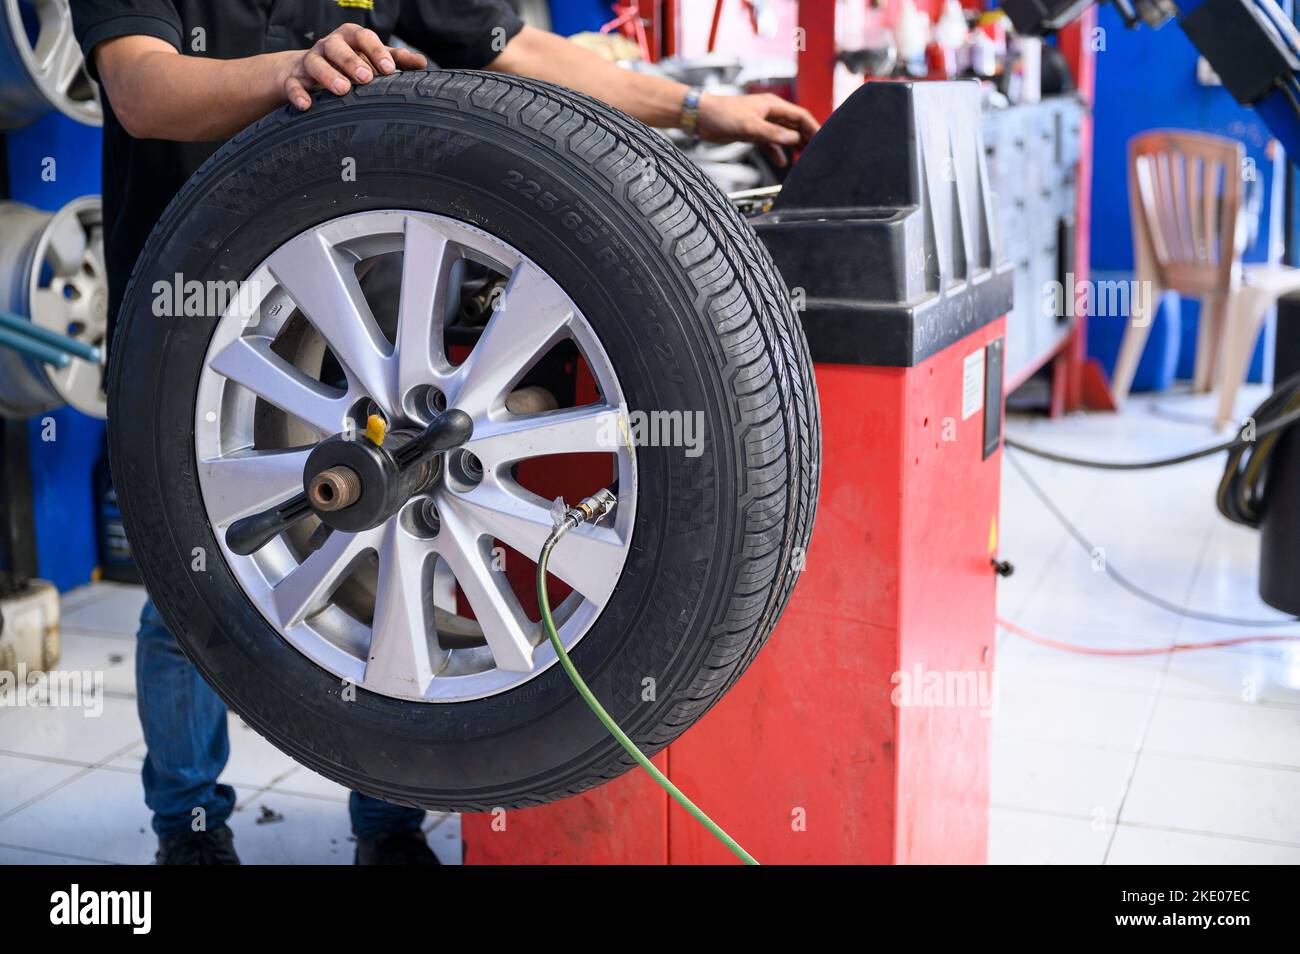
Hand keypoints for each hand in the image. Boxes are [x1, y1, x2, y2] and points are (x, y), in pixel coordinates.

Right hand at [280, 23, 426, 110]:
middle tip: (367, 78)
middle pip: (338, 48)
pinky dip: (298, 94)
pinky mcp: (294, 79)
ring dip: (328, 75)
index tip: (389, 68)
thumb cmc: (349, 65)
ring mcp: (310, 61)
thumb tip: (422, 63)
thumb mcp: (372, 59)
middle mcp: (329, 46)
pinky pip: (293, 85)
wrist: (307, 72)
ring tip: (343, 90)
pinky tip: (307, 106)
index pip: (363, 38)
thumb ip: (395, 60)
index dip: (376, 51)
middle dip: (352, 61)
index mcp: (350, 39)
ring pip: (315, 63)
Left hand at [694, 93, 819, 166]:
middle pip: (794, 125)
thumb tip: (794, 140)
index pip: (800, 116)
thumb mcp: (750, 127)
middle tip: (816, 152)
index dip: (813, 128)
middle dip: (806, 138)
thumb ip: (773, 134)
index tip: (823, 140)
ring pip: (783, 134)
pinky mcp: (752, 132)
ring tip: (804, 158)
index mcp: (773, 106)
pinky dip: (777, 151)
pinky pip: (770, 142)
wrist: (700, 116)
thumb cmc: (723, 115)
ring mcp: (761, 122)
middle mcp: (770, 112)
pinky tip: (782, 162)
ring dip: (794, 145)